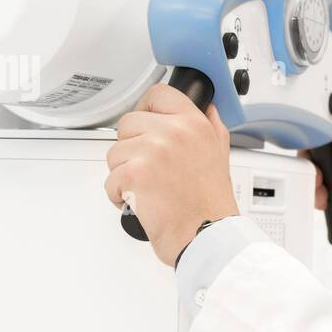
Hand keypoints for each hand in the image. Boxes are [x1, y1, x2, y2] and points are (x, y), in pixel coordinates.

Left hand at [104, 84, 239, 266]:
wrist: (207, 236)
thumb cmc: (211, 204)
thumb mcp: (221, 153)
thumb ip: (210, 125)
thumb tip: (205, 107)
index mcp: (195, 124)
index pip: (159, 94)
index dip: (147, 110)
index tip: (146, 126)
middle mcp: (175, 132)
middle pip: (129, 123)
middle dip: (132, 148)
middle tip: (150, 170)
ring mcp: (153, 151)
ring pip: (115, 152)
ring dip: (124, 173)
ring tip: (147, 188)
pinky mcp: (135, 174)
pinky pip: (110, 178)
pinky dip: (119, 195)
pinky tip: (140, 201)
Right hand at [307, 91, 331, 259]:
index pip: (328, 121)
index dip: (316, 130)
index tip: (313, 143)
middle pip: (316, 146)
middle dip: (313, 164)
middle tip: (321, 174)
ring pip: (314, 167)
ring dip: (315, 181)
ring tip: (325, 190)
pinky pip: (316, 184)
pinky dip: (318, 193)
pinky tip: (326, 199)